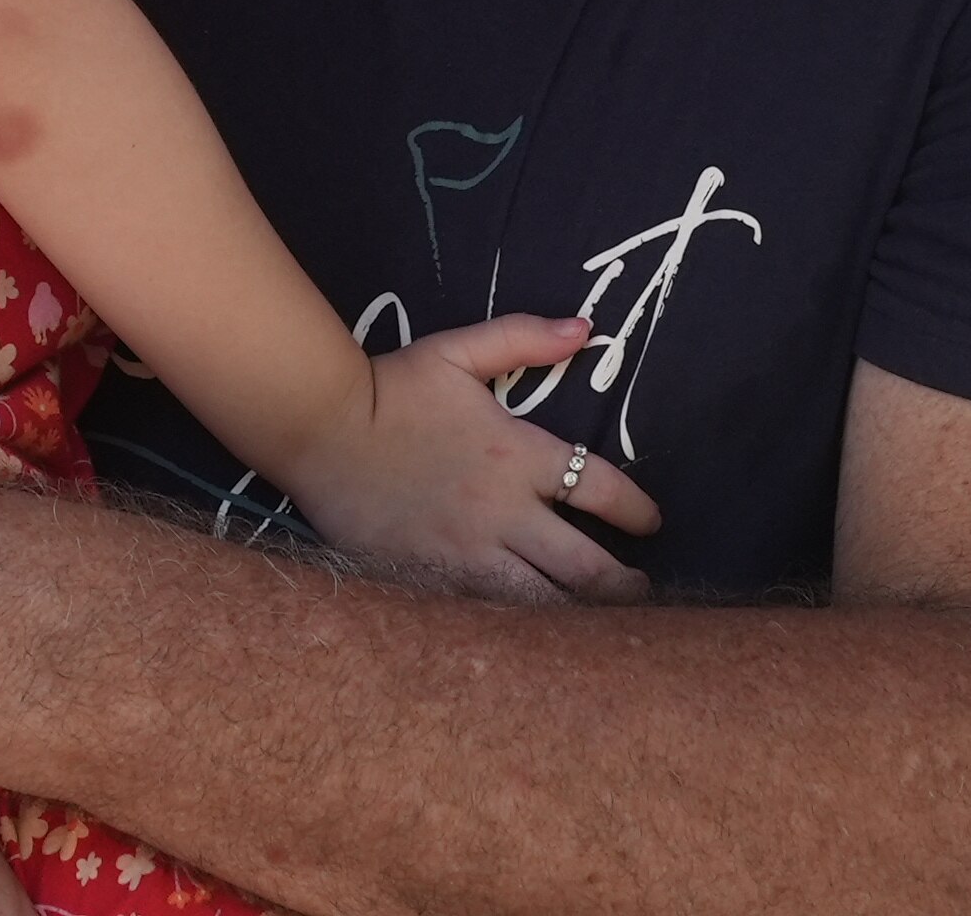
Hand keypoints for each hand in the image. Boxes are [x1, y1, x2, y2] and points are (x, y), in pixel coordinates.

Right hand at [276, 316, 661, 602]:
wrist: (318, 430)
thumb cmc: (390, 390)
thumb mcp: (456, 352)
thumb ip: (523, 338)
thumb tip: (586, 327)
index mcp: (517, 455)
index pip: (599, 489)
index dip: (637, 511)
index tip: (651, 523)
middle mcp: (503, 513)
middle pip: (585, 568)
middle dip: (624, 587)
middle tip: (641, 595)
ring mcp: (468, 555)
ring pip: (543, 606)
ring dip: (580, 619)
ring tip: (603, 629)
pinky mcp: (434, 583)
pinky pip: (491, 620)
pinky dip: (522, 632)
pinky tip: (540, 641)